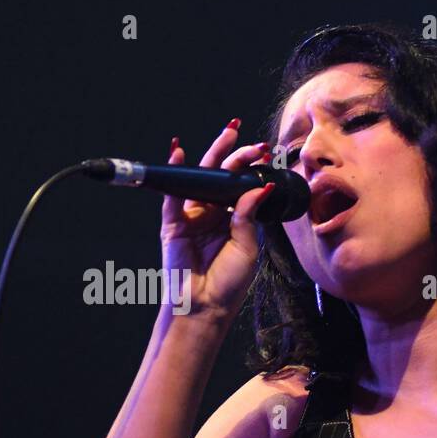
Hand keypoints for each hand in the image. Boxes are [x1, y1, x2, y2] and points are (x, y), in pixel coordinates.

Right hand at [160, 118, 275, 324]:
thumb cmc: (229, 282)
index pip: (241, 186)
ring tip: (226, 134)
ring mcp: (192, 216)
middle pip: (222, 175)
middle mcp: (213, 213)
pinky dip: (175, 172)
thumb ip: (248, 215)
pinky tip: (179, 153)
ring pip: (200, 178)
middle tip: (243, 131)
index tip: (264, 152)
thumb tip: (258, 187)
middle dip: (233, 152)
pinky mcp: (173, 223)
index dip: (251, 168)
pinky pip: (172, 193)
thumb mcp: (247, 246)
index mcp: (233, 219)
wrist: (206, 306)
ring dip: (212, 155)